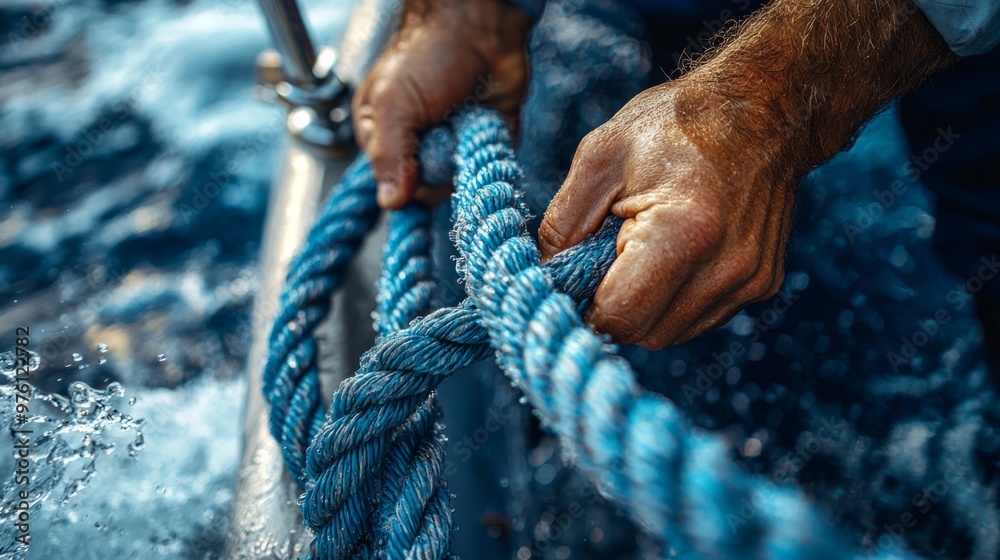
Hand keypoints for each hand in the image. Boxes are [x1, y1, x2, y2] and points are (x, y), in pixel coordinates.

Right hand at [353, 0, 530, 208]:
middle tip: (443, 135)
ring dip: (462, 161)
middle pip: (426, 188)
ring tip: (463, 125)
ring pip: (458, 183)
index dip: (405, 183)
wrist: (481, 26)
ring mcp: (453, 144)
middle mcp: (417, 144)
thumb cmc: (428, 55)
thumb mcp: (395, 105)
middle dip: (437, 169)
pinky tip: (484, 130)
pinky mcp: (485, 143)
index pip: (391, 183)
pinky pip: (487, 171)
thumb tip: (390, 203)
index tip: (417, 168)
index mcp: (384, 135)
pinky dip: (488, 157)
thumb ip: (389, 156)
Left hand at [538, 0, 953, 349]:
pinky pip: (697, 319)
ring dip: (644, 307)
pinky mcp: (761, 285)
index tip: (573, 281)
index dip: (585, 307)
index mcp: (684, 232)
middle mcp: (727, 267)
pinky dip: (672, 301)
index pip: (620, 317)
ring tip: (641, 249)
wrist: (763, 108)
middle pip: (644, 335)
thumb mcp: (599, 156)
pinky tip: (671, 255)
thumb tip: (543, 279)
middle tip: (605, 259)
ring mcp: (750, 281)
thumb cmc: (676, 123)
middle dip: (613, 308)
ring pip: (671, 334)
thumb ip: (562, 225)